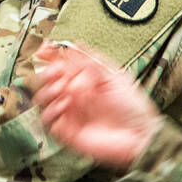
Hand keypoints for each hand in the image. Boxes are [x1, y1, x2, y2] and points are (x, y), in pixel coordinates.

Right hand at [33, 41, 161, 170]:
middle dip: (48, 72)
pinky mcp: (66, 129)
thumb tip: (76, 45)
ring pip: (43, 97)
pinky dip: (51, 109)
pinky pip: (47, 118)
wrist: (138, 136)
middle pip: (48, 79)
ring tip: (61, 88)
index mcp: (85, 80)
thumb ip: (93, 62)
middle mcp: (74, 95)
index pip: (61, 64)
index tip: (45, 49)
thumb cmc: (133, 108)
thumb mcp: (116, 78)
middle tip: (57, 72)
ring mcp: (69, 112)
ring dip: (48, 89)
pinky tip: (64, 105)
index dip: (51, 55)